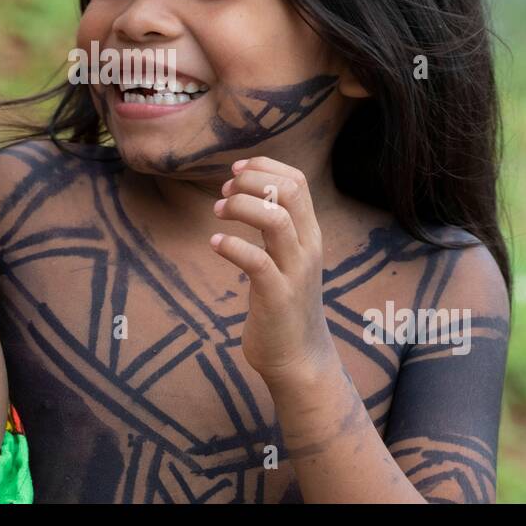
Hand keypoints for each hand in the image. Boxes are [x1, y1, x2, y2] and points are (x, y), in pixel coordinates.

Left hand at [210, 156, 336, 387]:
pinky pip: (257, 261)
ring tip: (217, 213)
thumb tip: (245, 194)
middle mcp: (308, 247)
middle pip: (289, 191)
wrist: (299, 359)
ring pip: (276, 219)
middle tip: (224, 192)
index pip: (298, 181)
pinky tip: (215, 243)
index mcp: (309, 234)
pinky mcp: (277, 297)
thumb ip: (276, 229)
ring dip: (241, 207)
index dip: (264, 167)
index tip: (236, 170)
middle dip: (251, 181)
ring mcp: (295, 272)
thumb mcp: (286, 259)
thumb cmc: (283, 305)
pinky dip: (232, 246)